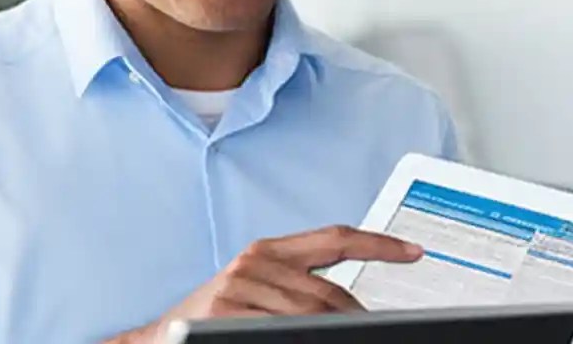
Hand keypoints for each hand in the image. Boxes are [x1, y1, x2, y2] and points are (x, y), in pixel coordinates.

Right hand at [108, 225, 422, 341]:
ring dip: (334, 330)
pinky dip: (301, 337)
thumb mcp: (258, 292)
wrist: (159, 339)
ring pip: (311, 315)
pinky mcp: (225, 313)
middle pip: (328, 292)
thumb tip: (348, 310)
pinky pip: (280, 328)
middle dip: (357, 315)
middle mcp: (255, 261)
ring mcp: (238, 287)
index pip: (335, 239)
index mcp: (268, 250)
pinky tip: (311, 340)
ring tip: (346, 336)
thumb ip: (299, 290)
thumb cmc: (214, 319)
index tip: (413, 251)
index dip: (378, 244)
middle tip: (376, 328)